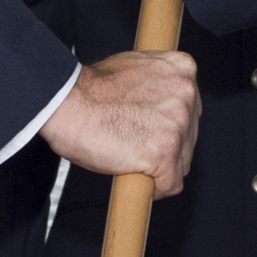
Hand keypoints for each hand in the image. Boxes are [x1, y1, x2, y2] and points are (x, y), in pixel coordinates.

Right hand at [39, 49, 200, 197]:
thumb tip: (160, 101)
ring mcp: (177, 124)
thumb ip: (156, 83)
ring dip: (160, 169)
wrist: (66, 102)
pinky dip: (154, 188)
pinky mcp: (164, 152)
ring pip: (181, 163)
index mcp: (182, 70)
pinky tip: (136, 178)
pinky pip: (170, 184)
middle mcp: (186, 94)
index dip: (169, 126)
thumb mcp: (134, 68)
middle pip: (188, 138)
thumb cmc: (89, 89)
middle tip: (137, 147)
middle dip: (166, 148)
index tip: (153, 133)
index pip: (190, 110)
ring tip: (132, 160)